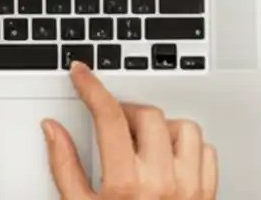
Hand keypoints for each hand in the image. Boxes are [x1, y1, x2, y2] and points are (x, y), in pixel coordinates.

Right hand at [42, 63, 217, 199]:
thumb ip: (64, 166)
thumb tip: (52, 130)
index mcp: (126, 185)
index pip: (109, 117)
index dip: (92, 87)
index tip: (82, 73)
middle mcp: (163, 182)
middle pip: (147, 115)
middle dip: (126, 112)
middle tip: (113, 124)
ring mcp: (190, 188)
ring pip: (182, 127)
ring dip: (161, 127)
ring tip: (143, 144)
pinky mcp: (208, 195)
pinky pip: (206, 151)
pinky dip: (187, 148)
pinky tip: (168, 159)